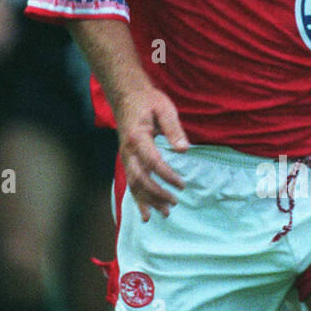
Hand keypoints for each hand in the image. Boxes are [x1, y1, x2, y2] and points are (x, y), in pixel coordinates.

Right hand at [116, 88, 189, 220]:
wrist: (126, 96)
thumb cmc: (148, 101)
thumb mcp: (164, 109)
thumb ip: (174, 129)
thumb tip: (184, 150)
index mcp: (138, 138)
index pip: (152, 162)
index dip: (167, 176)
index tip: (182, 184)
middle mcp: (128, 151)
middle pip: (140, 179)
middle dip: (157, 194)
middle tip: (175, 202)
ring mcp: (126, 157)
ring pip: (134, 185)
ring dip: (149, 201)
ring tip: (166, 213)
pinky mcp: (127, 161)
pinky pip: (131, 184)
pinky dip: (138, 200)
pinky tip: (147, 214)